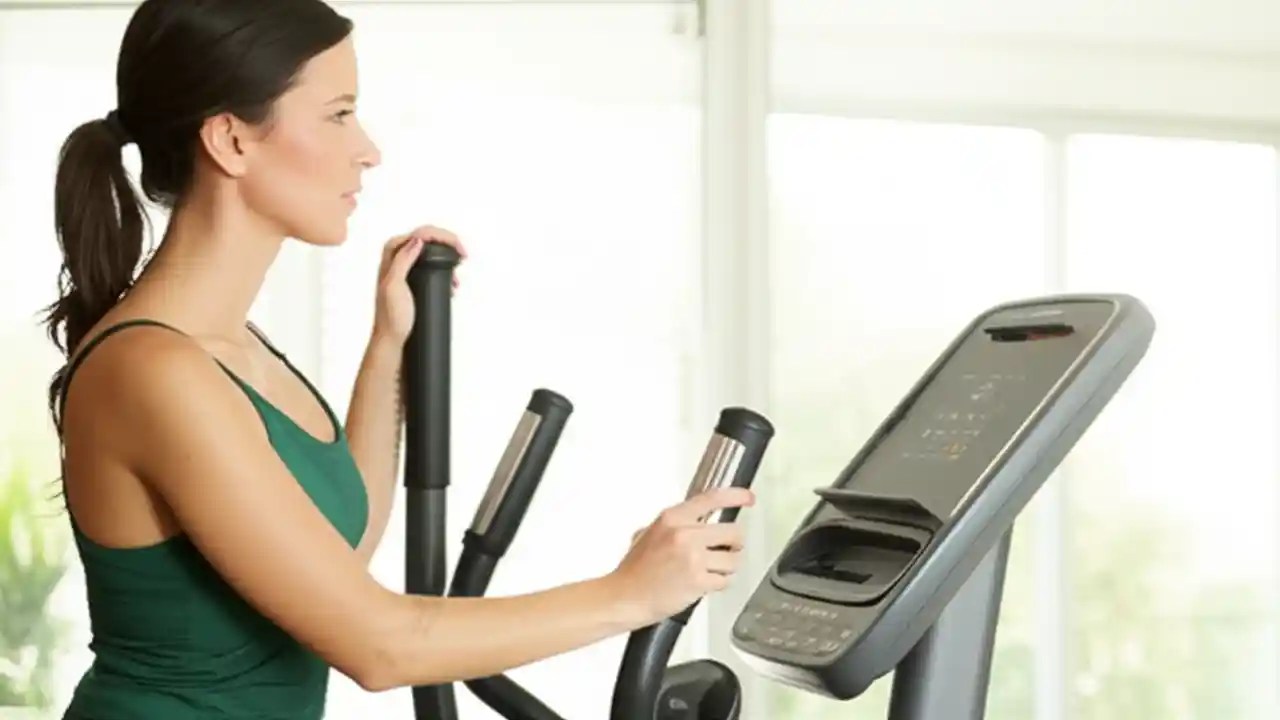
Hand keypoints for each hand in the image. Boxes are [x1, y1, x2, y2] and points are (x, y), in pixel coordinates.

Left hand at [373, 225, 467, 344]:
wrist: (391, 339)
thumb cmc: (392, 317)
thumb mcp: (394, 286)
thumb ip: (402, 260)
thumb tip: (418, 240)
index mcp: (391, 253)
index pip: (422, 232)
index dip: (444, 237)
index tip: (460, 251)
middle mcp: (396, 257)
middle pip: (427, 237)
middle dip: (448, 245)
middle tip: (463, 257)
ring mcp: (403, 268)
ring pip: (430, 251)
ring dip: (447, 258)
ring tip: (456, 277)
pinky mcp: (410, 279)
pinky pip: (430, 264)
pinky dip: (443, 270)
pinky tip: (450, 283)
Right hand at [609, 486, 754, 626]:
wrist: (625, 597)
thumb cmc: (634, 570)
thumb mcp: (648, 533)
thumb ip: (673, 525)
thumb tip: (696, 521)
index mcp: (672, 518)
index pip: (712, 499)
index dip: (736, 496)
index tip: (748, 498)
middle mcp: (685, 534)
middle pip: (733, 532)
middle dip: (735, 544)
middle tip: (728, 550)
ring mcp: (693, 558)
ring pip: (734, 559)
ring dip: (727, 566)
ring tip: (711, 571)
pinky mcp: (699, 581)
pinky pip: (725, 580)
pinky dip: (719, 583)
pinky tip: (705, 583)